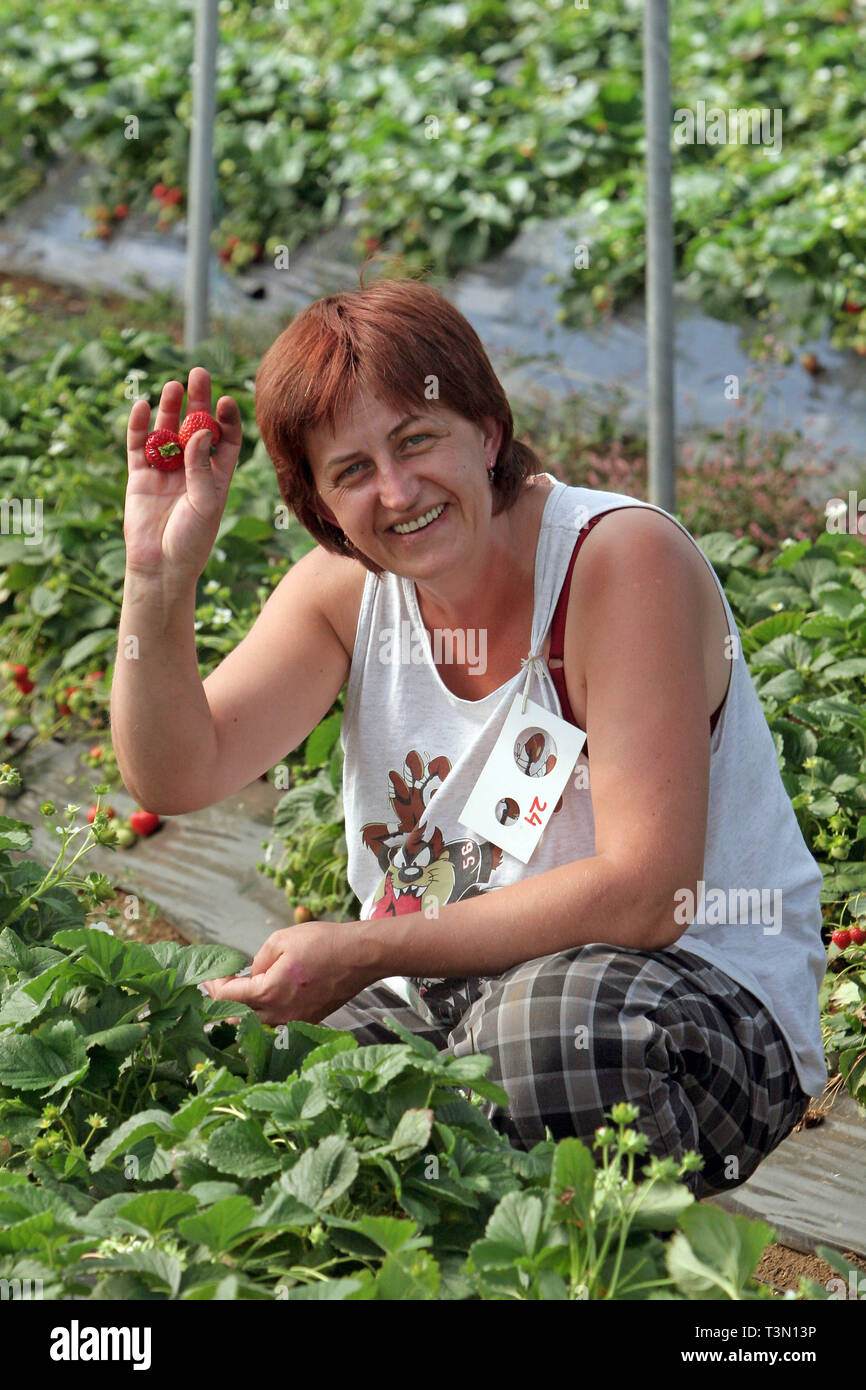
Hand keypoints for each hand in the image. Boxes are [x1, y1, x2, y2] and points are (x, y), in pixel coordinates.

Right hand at [124, 367, 241, 587]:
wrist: (161, 567)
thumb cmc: (192, 541)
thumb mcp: (206, 503)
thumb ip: (202, 468)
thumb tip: (199, 431)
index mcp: (217, 477)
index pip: (225, 441)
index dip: (226, 420)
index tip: (226, 401)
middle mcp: (192, 470)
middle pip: (196, 427)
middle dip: (198, 401)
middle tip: (199, 374)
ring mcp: (165, 471)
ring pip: (167, 432)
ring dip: (170, 409)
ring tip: (173, 386)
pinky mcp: (140, 477)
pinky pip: (139, 446)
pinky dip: (139, 427)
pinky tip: (141, 406)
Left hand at [203, 921, 373, 1025]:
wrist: (360, 957)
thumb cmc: (323, 943)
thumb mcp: (282, 939)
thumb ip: (258, 959)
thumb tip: (251, 974)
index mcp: (269, 992)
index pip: (229, 996)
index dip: (214, 987)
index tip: (209, 977)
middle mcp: (280, 1013)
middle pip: (239, 1016)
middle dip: (224, 1002)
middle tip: (216, 986)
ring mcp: (295, 1020)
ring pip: (258, 1022)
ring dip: (244, 1010)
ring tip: (237, 993)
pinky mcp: (309, 1020)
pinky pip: (278, 1021)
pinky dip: (265, 1012)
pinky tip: (265, 997)